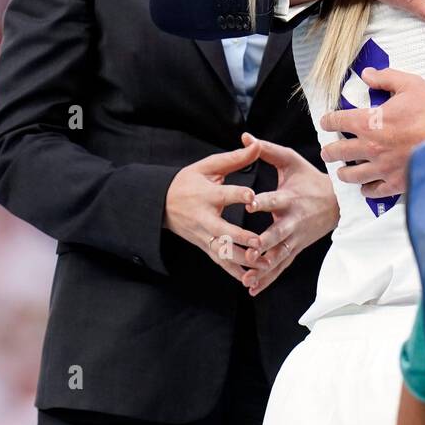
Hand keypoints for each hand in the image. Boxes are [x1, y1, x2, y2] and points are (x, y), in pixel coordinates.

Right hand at [164, 142, 262, 283]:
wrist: (161, 204)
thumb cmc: (189, 182)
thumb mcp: (208, 167)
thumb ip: (235, 159)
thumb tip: (258, 144)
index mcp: (207, 196)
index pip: (224, 195)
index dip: (238, 195)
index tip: (253, 197)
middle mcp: (204, 219)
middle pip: (223, 231)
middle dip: (241, 238)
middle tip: (260, 242)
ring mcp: (203, 236)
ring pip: (223, 252)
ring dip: (242, 260)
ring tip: (263, 265)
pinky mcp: (204, 247)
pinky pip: (220, 263)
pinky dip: (234, 273)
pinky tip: (251, 280)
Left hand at [237, 133, 339, 296]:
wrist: (337, 202)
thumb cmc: (309, 178)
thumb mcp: (290, 160)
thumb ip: (266, 150)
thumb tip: (245, 136)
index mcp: (290, 198)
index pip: (275, 199)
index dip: (263, 201)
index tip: (249, 203)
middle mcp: (293, 221)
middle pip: (277, 234)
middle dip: (263, 242)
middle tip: (248, 248)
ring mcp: (295, 238)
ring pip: (278, 255)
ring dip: (263, 266)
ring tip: (247, 274)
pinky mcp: (295, 250)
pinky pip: (281, 266)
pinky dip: (267, 278)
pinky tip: (252, 288)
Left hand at [319, 68, 424, 197]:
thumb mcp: (410, 84)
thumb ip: (385, 77)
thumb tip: (367, 74)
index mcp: (369, 122)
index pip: (337, 122)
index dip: (328, 121)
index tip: (326, 122)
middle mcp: (370, 147)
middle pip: (337, 152)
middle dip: (329, 150)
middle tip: (328, 151)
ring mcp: (382, 168)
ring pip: (351, 175)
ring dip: (343, 172)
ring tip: (343, 170)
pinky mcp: (396, 183)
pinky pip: (373, 191)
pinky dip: (366, 189)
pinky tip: (366, 186)